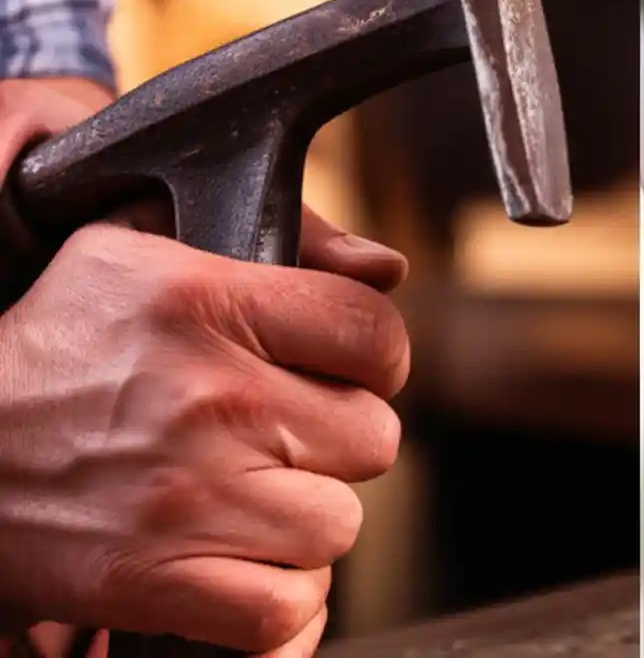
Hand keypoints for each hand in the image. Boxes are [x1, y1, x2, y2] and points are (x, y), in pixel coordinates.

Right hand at [0, 220, 409, 652]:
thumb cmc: (51, 347)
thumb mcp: (135, 250)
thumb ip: (282, 240)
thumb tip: (385, 267)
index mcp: (205, 303)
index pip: (374, 333)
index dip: (372, 359)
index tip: (340, 372)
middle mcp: (211, 398)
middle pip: (373, 438)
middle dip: (335, 442)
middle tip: (276, 438)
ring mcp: (190, 496)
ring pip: (338, 526)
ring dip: (303, 521)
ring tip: (246, 498)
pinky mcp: (158, 580)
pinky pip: (288, 610)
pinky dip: (279, 602)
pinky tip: (243, 566)